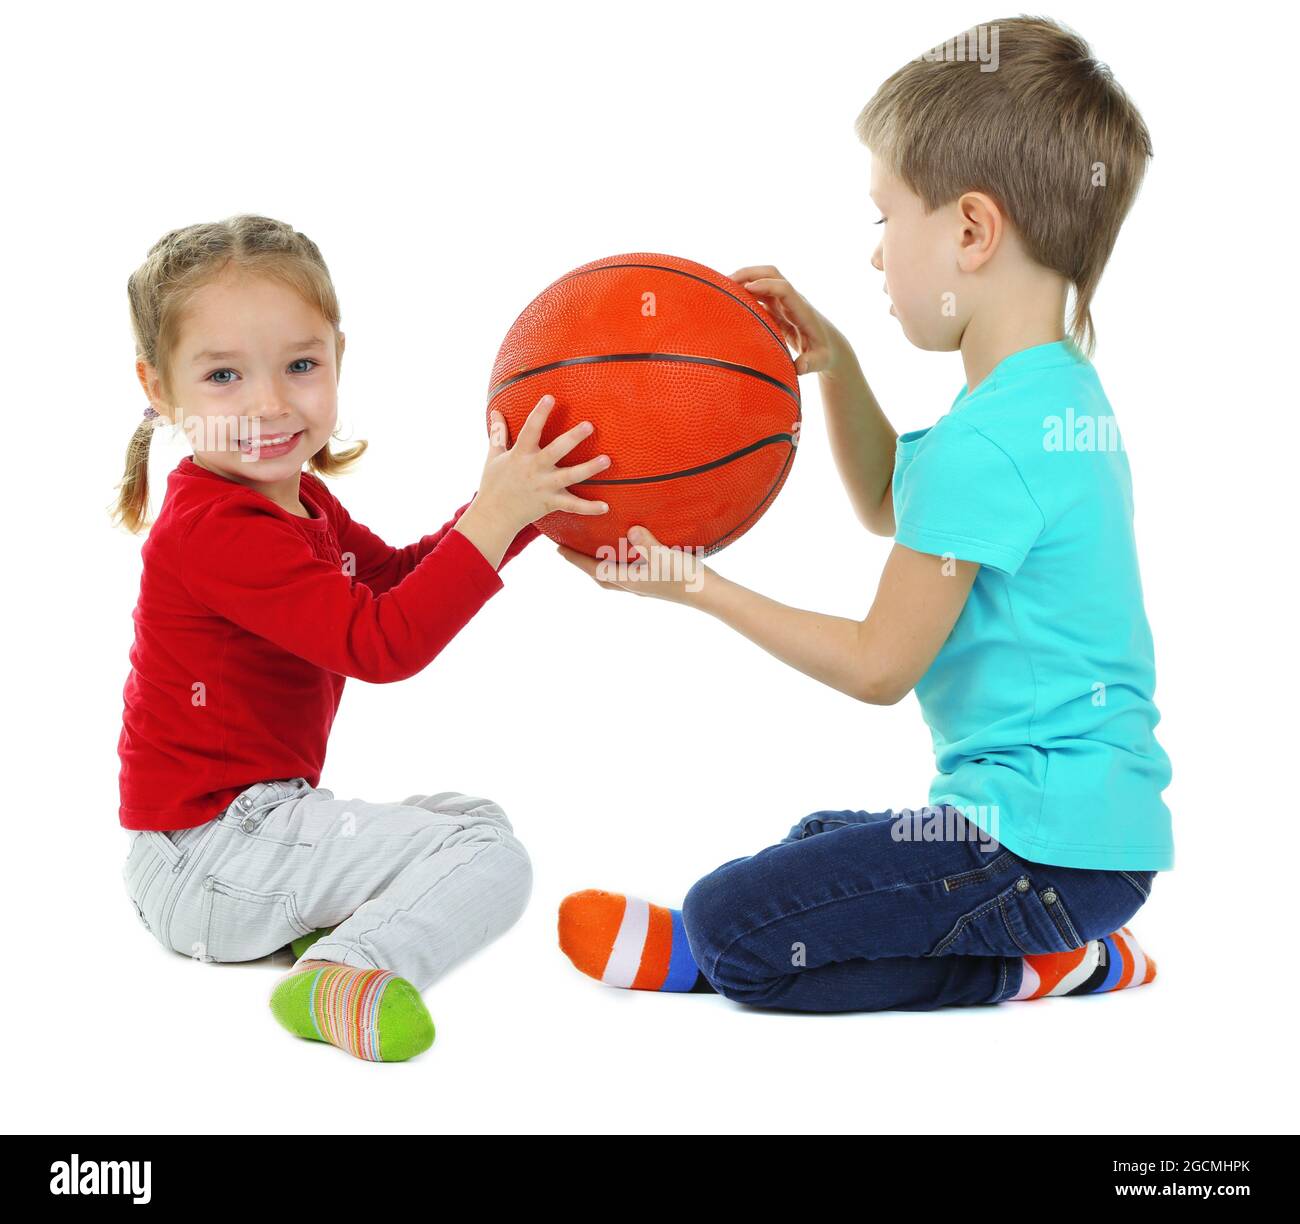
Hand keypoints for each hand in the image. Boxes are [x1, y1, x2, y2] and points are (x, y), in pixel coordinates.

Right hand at [477, 394, 611, 533]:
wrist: (493, 516)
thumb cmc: (493, 485)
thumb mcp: (493, 457)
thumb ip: (498, 433)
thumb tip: (495, 411)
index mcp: (520, 455)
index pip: (530, 430)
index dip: (539, 413)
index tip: (550, 397)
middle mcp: (534, 469)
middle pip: (555, 451)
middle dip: (572, 438)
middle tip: (589, 425)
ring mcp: (544, 486)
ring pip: (569, 476)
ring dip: (589, 468)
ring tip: (607, 460)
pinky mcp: (550, 503)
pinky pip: (572, 506)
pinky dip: (589, 508)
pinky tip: (606, 506)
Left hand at [556, 525, 714, 605]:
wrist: (710, 594)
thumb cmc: (685, 576)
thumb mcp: (664, 555)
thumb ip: (647, 542)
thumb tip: (632, 529)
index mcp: (629, 580)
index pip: (594, 569)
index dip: (574, 559)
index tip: (557, 550)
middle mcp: (634, 585)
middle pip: (600, 577)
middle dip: (584, 565)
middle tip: (570, 553)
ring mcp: (646, 585)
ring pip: (616, 577)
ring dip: (602, 566)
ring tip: (595, 552)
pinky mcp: (658, 582)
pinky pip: (631, 572)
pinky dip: (623, 563)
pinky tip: (631, 553)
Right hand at [731, 265, 850, 376]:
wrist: (829, 345)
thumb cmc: (824, 353)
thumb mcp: (821, 360)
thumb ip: (811, 363)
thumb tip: (800, 367)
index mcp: (802, 310)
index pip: (784, 289)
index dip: (766, 286)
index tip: (748, 288)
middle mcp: (792, 300)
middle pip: (771, 273)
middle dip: (749, 273)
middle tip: (726, 281)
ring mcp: (783, 302)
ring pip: (762, 279)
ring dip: (743, 279)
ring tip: (720, 288)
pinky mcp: (776, 307)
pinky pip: (758, 292)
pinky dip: (743, 291)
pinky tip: (728, 299)